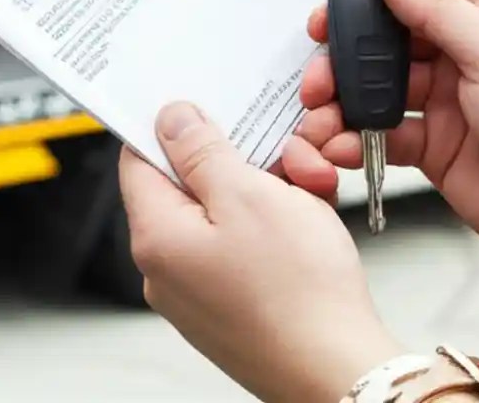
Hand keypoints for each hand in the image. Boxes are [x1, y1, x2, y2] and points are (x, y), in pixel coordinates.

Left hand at [119, 102, 405, 402]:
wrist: (339, 370)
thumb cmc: (298, 293)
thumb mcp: (248, 194)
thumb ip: (202, 150)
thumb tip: (171, 119)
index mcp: (156, 236)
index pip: (139, 157)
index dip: (174, 125)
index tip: (210, 107)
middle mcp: (166, 268)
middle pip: (190, 184)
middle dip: (241, 162)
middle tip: (286, 161)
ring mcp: (198, 291)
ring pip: (225, 213)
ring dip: (268, 194)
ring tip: (309, 200)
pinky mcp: (232, 306)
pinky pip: (244, 247)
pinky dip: (276, 229)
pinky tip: (309, 230)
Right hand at [290, 0, 478, 264]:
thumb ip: (439, 11)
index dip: (364, 4)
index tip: (325, 18)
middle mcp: (463, 58)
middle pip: (384, 46)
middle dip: (344, 63)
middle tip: (317, 81)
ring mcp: (447, 105)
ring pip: (377, 94)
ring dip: (344, 106)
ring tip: (321, 124)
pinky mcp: (436, 150)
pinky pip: (383, 138)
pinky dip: (356, 142)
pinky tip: (341, 150)